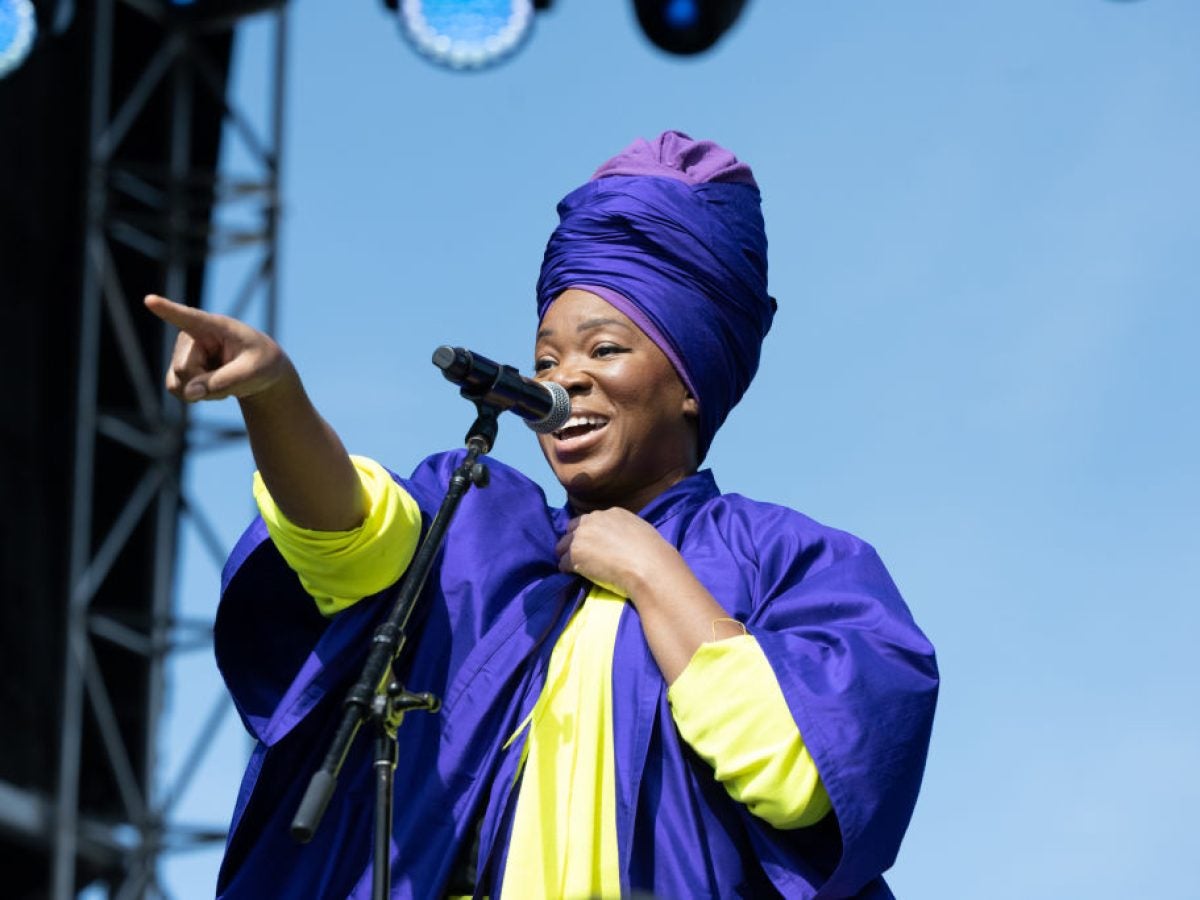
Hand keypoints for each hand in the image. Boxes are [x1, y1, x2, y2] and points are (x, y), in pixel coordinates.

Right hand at [144, 294, 291, 402]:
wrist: (260, 372)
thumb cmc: (261, 363)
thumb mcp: (252, 373)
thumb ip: (223, 382)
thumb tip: (189, 394)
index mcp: (215, 326)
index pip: (189, 317)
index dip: (167, 309)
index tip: (150, 300)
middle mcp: (192, 335)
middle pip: (184, 368)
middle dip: (206, 382)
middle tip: (230, 376)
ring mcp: (182, 351)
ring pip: (178, 382)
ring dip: (202, 391)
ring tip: (222, 379)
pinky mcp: (178, 367)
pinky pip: (174, 389)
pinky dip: (194, 396)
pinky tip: (211, 386)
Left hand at [557, 507, 733, 683]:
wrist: (650, 568)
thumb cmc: (653, 553)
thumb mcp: (639, 530)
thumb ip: (623, 530)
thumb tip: (618, 541)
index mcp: (611, 513)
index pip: (589, 520)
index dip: (589, 535)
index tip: (594, 546)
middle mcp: (593, 519)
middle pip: (571, 530)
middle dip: (575, 543)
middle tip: (584, 559)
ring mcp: (581, 537)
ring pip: (562, 547)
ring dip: (569, 557)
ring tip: (582, 570)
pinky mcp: (574, 555)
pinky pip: (563, 564)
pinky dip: (569, 572)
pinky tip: (581, 578)